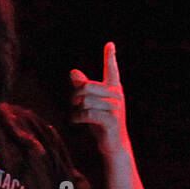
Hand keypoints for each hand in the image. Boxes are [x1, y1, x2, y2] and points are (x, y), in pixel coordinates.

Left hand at [69, 42, 128, 156]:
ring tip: (77, 114)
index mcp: (113, 88)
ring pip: (86, 101)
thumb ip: (83, 87)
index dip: (110, 57)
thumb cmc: (101, 122)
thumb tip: (72, 71)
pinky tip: (75, 120)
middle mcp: (116, 95)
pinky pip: (88, 113)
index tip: (110, 44)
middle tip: (72, 103)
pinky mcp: (111, 120)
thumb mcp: (91, 103)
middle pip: (88, 87)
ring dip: (77, 109)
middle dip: (76, 95)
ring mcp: (115, 108)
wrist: (113, 144)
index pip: (111, 69)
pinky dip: (78, 117)